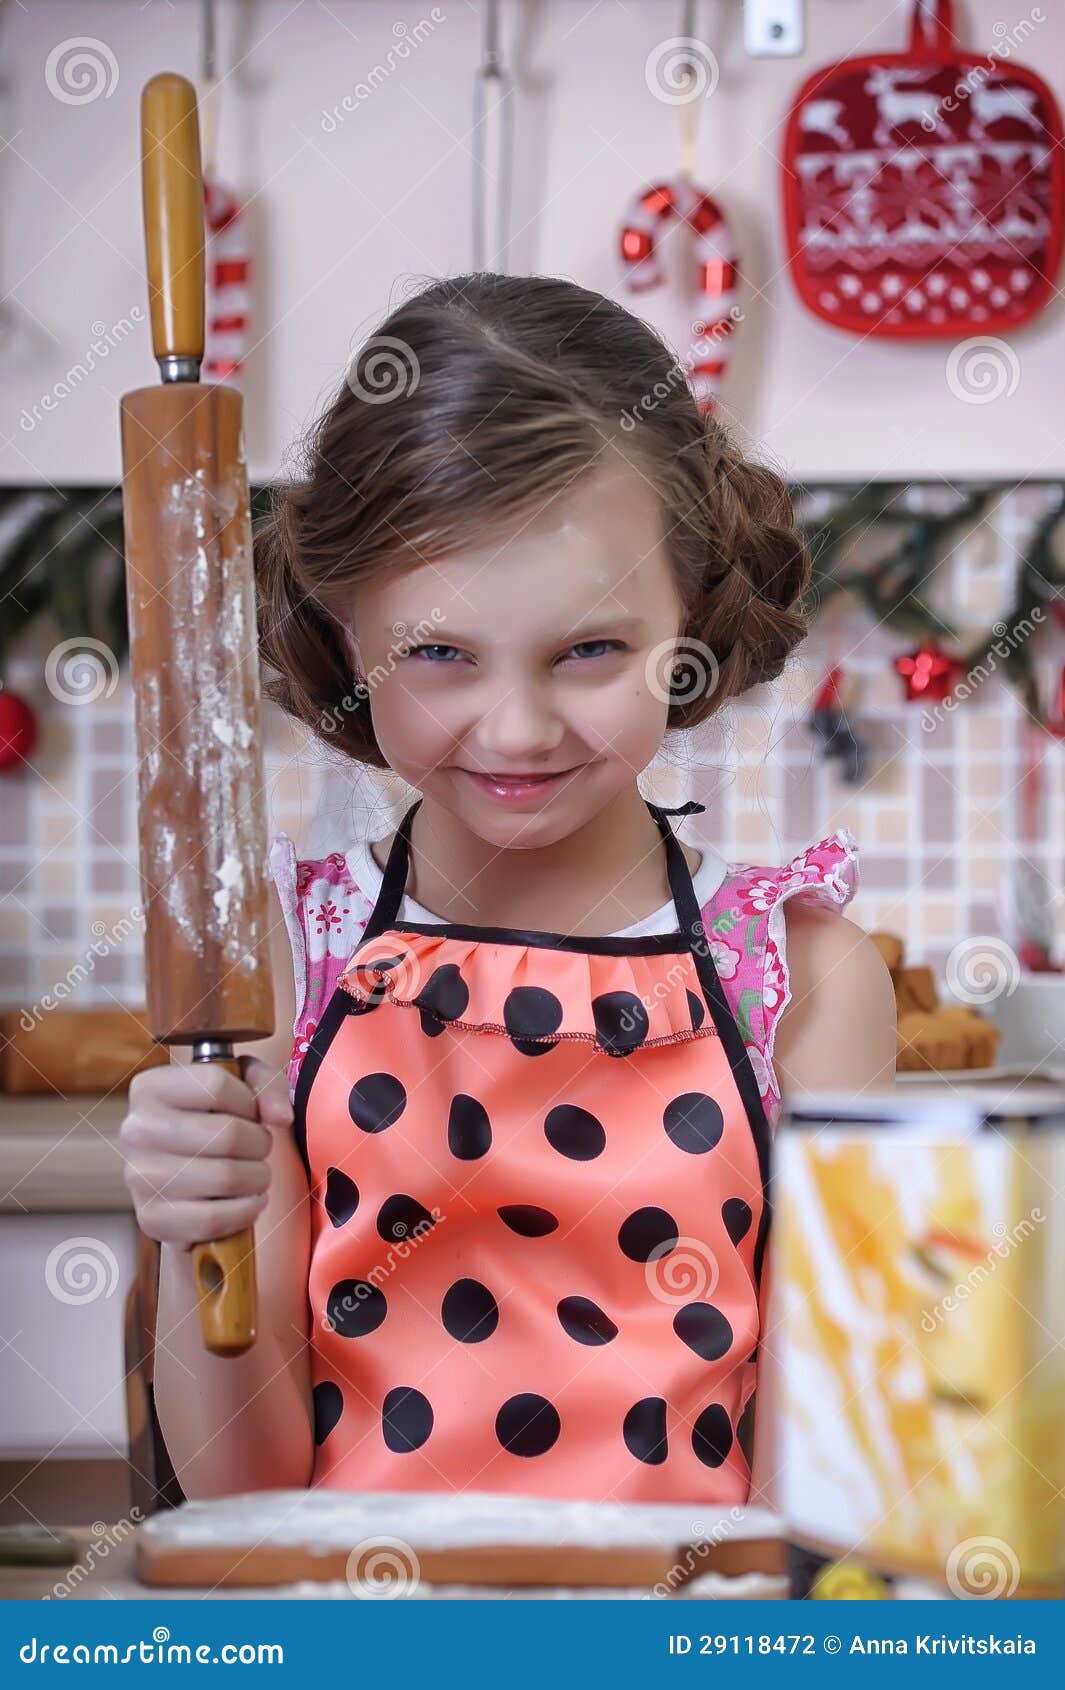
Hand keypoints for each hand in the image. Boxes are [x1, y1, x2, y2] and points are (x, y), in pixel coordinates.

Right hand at [119, 1055, 293, 1248]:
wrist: (179, 1174)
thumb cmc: (212, 1119)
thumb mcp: (239, 1083)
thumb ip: (265, 1084)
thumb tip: (281, 1117)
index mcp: (150, 1088)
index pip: (216, 1085)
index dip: (249, 1100)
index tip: (249, 1112)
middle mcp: (136, 1131)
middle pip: (227, 1134)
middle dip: (259, 1143)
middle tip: (258, 1148)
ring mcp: (140, 1177)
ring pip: (226, 1178)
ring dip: (257, 1178)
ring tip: (254, 1173)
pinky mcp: (151, 1218)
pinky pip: (214, 1219)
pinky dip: (245, 1212)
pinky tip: (249, 1201)